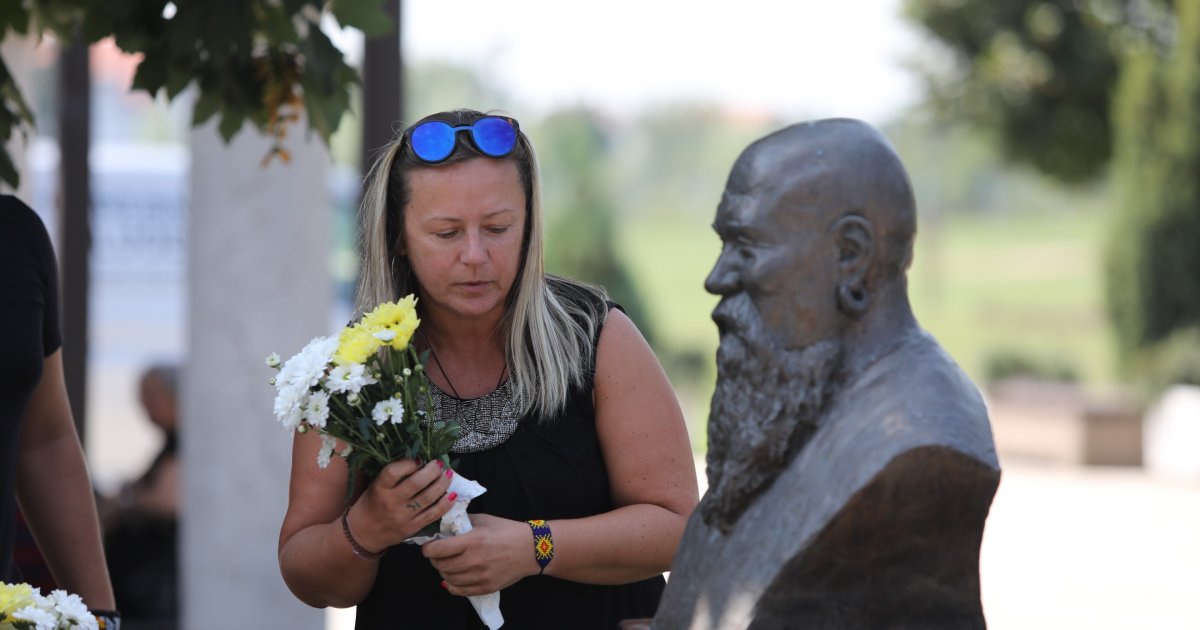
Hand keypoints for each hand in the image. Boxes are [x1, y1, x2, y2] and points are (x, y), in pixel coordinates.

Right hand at [348, 459, 454, 551]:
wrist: (364, 534)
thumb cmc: (370, 504)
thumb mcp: (375, 485)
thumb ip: (393, 474)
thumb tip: (418, 458)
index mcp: (379, 488)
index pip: (394, 472)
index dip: (409, 463)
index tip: (419, 458)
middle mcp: (391, 502)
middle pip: (416, 483)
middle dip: (432, 471)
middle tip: (439, 464)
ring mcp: (403, 516)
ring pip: (428, 498)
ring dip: (442, 484)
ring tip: (448, 474)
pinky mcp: (412, 528)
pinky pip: (433, 514)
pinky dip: (445, 504)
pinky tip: (453, 494)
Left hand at [422, 514, 539, 595]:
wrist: (530, 549)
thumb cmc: (506, 531)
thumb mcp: (483, 520)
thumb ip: (462, 523)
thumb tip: (442, 526)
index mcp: (473, 541)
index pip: (438, 550)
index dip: (428, 548)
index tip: (428, 546)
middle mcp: (475, 561)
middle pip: (440, 565)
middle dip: (434, 559)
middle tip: (438, 553)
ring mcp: (480, 577)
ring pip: (448, 578)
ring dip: (443, 570)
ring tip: (448, 563)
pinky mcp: (485, 587)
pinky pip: (459, 591)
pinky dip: (451, 584)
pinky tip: (454, 576)